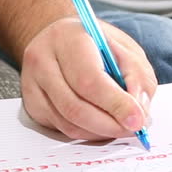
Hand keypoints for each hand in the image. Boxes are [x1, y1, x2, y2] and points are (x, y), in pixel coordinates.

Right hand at [20, 17, 157, 139]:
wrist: (61, 41)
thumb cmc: (96, 44)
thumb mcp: (125, 48)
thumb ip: (137, 75)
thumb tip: (139, 110)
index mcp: (67, 38)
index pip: (89, 79)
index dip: (115, 104)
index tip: (138, 120)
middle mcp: (42, 60)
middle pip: (75, 107)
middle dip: (110, 125)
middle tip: (134, 129)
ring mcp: (32, 84)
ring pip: (68, 123)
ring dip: (101, 132)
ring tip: (123, 126)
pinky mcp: (32, 105)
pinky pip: (62, 129)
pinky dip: (88, 133)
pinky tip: (103, 124)